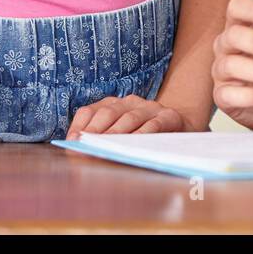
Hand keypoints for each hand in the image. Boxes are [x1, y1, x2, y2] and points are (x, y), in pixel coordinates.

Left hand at [66, 94, 190, 138]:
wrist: (182, 124)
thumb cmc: (143, 133)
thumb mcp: (120, 132)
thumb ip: (100, 138)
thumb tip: (77, 151)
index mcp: (113, 104)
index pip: (89, 111)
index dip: (78, 126)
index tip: (71, 142)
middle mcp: (129, 102)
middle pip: (108, 113)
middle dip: (94, 132)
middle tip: (84, 148)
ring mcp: (150, 107)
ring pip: (129, 118)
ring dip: (115, 134)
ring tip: (105, 147)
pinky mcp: (168, 116)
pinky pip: (154, 124)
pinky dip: (143, 134)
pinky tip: (134, 144)